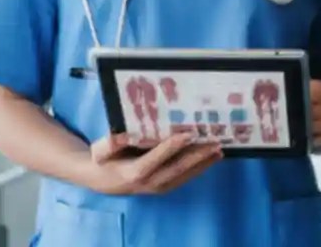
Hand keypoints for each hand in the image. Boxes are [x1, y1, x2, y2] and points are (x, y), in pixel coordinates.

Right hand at [87, 132, 220, 195]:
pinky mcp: (165, 187)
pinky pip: (185, 177)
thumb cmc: (104, 159)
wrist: (103, 180)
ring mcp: (158, 187)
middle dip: (197, 156)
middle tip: (215, 141)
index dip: (171, 148)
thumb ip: (108, 144)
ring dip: (203, 162)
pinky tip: (214, 156)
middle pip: (176, 169)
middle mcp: (148, 183)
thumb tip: (116, 135)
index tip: (188, 134)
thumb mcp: (100, 150)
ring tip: (220, 147)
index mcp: (132, 172)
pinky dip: (200, 167)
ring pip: (184, 174)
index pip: (154, 160)